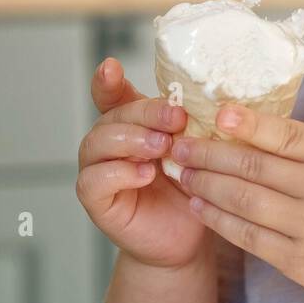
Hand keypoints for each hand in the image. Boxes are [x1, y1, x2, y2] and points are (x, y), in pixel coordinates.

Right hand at [75, 57, 201, 269]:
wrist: (189, 236)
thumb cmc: (193, 187)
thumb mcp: (197, 149)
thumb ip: (191, 125)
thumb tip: (208, 99)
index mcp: (131, 123)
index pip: (112, 94)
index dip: (108, 80)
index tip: (112, 65)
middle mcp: (109, 141)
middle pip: (115, 115)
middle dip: (145, 113)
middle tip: (176, 118)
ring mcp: (97, 169)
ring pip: (99, 142)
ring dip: (133, 139)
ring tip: (163, 146)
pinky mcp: (96, 199)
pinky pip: (95, 180)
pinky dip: (121, 173)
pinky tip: (145, 174)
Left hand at [169, 103, 303, 302]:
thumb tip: (265, 130)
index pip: (285, 133)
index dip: (247, 122)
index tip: (215, 112)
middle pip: (254, 165)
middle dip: (210, 152)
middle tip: (179, 144)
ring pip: (244, 200)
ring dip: (207, 184)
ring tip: (183, 172)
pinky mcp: (299, 262)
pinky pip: (249, 237)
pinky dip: (220, 221)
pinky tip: (201, 207)